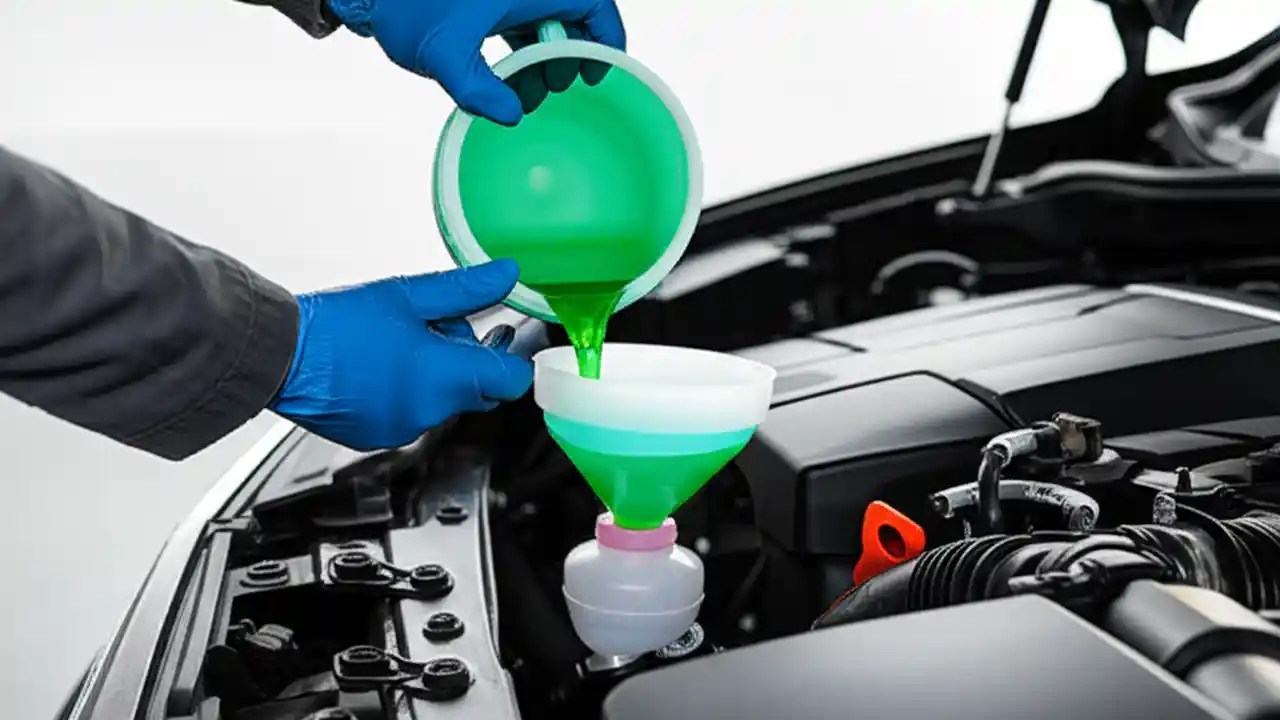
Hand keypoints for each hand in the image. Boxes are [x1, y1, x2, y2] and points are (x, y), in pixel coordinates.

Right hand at [270, 260, 532, 450]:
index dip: (513, 360)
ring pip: (442, 403)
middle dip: (468, 362)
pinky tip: (380, 369)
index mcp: (444, 376)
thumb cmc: (336, 326)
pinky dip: (406, 395)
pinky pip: (411, 417)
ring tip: (400, 346)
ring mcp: (403, 429)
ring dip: (435, 378)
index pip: (512, 381)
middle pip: (478, 391)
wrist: (279, 355)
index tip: (504, 343)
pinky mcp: (378, 438)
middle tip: (439, 329)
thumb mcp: (408, 296)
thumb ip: (466, 290)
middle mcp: (429, 411)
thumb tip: (507, 275)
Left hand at [325, 0, 625, 125]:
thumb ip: (480, 91)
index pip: (593, 5)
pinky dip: (519, 47)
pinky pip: (520, 18)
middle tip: (550, 89)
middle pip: (571, 15)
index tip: (593, 74)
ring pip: (543, 20)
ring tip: (524, 92)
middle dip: (565, 57)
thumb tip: (510, 115)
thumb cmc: (405, 5)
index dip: (604, 41)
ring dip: (540, 57)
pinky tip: (505, 78)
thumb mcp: (445, 56)